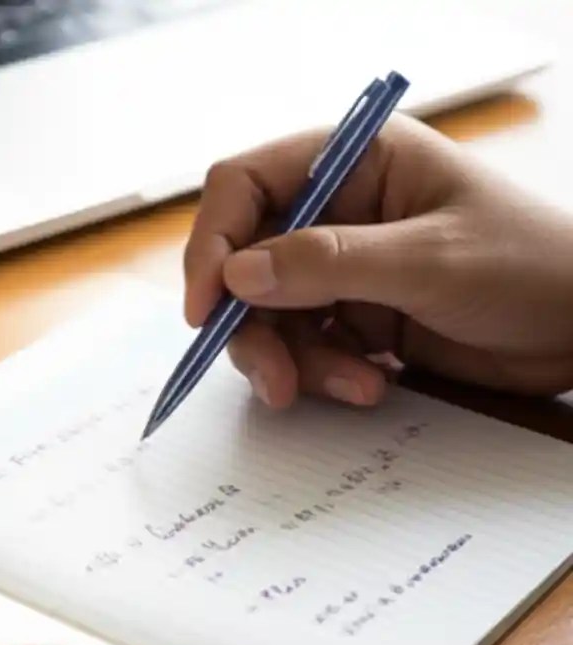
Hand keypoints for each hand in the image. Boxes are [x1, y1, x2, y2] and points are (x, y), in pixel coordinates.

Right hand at [183, 113, 572, 408]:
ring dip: (294, 358)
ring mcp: (344, 266)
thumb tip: (236, 276)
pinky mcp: (356, 316)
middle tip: (274, 377)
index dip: (215, 241)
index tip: (207, 305)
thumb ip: (329, 263)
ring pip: (269, 313)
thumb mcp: (430, 261)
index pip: (246, 184)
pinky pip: (305, 345)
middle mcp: (338, 208)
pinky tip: (372, 385)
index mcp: (355, 162)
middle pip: (247, 261)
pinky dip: (324, 373)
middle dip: (253, 323)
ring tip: (348, 387)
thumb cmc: (532, 267)